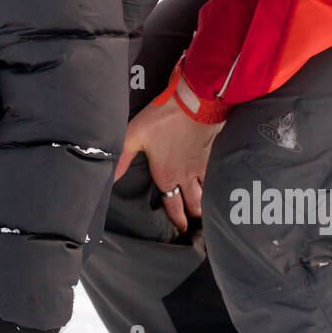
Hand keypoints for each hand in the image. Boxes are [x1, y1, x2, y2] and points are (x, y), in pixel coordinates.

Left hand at [114, 96, 223, 232]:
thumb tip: (108, 179)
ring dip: (209, 205)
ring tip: (211, 213)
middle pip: (195, 205)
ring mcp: (203, 168)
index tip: (181, 229)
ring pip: (209, 195)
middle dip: (195, 217)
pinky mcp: (214, 156)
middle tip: (197, 225)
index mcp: (166, 176)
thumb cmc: (162, 119)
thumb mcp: (133, 136)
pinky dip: (220, 187)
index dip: (178, 220)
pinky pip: (218, 179)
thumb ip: (122, 159)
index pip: (173, 205)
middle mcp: (186, 177)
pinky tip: (223, 189)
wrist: (194, 103)